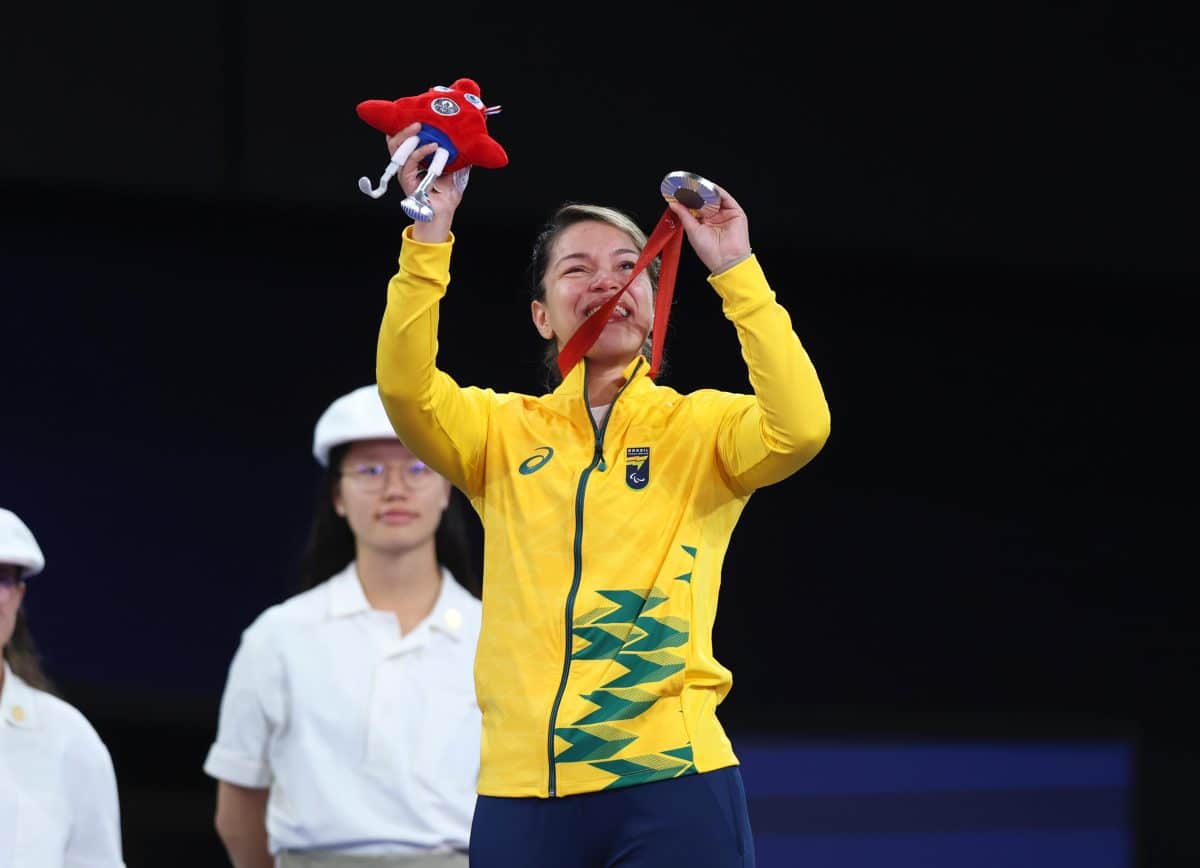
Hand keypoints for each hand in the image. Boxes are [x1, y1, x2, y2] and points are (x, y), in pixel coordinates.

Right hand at [385, 122, 465, 241]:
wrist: (443, 213)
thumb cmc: (446, 195)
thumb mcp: (455, 170)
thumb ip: (457, 156)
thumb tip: (467, 141)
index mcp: (415, 159)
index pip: (405, 139)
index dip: (406, 126)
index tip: (418, 114)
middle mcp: (407, 164)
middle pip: (395, 140)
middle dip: (403, 127)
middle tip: (417, 119)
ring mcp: (405, 172)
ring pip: (396, 148)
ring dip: (407, 135)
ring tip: (419, 127)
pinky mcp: (406, 180)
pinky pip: (409, 162)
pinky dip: (420, 152)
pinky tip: (432, 147)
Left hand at [665, 183, 751, 274]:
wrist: (725, 260)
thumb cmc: (710, 252)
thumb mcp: (691, 230)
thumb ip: (684, 214)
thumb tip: (674, 204)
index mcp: (703, 223)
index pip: (695, 206)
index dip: (687, 199)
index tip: (677, 192)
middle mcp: (715, 218)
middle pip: (705, 200)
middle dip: (695, 193)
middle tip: (685, 186)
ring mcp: (725, 214)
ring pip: (715, 197)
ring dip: (705, 190)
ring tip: (695, 185)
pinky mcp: (735, 212)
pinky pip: (726, 197)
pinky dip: (717, 191)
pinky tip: (708, 188)